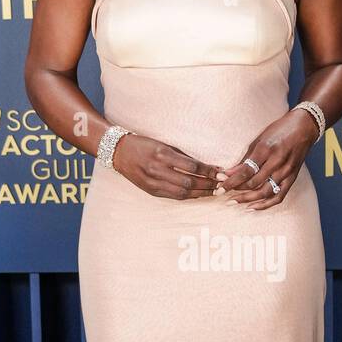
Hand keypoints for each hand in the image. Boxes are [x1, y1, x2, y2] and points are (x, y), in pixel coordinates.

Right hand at [110, 133, 224, 199]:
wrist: (119, 152)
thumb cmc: (144, 144)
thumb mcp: (163, 144)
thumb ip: (182, 155)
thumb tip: (205, 165)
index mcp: (162, 154)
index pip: (191, 166)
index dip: (208, 171)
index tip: (221, 172)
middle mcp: (157, 169)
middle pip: (189, 182)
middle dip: (208, 184)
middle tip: (222, 184)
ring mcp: (153, 182)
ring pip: (182, 192)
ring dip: (200, 193)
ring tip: (214, 192)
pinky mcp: (151, 191)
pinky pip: (173, 196)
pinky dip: (188, 197)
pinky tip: (198, 195)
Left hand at [218, 109, 319, 209]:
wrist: (305, 127)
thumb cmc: (279, 130)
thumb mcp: (259, 140)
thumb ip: (244, 159)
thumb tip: (228, 174)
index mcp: (266, 149)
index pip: (245, 171)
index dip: (231, 182)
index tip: (219, 188)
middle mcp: (277, 162)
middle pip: (253, 183)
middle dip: (236, 190)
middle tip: (222, 194)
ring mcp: (286, 171)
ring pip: (265, 192)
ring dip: (248, 199)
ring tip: (234, 201)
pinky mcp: (292, 178)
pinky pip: (279, 196)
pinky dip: (265, 204)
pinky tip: (253, 207)